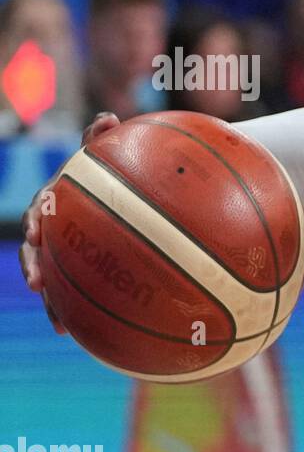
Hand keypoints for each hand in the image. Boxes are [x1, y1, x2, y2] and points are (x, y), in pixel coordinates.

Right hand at [17, 112, 120, 333]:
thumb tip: (107, 117)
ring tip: (56, 319)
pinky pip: (73, 293)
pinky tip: (74, 334)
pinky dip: (70, 312)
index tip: (34, 234)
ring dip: (50, 299)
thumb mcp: (107, 156)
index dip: (35, 222)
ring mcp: (64, 248)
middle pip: (37, 249)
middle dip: (33, 265)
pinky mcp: (78, 270)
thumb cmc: (112, 172)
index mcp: (57, 199)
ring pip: (51, 276)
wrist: (123, 197)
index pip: (42, 209)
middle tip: (36, 281)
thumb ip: (101, 139)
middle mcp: (55, 226)